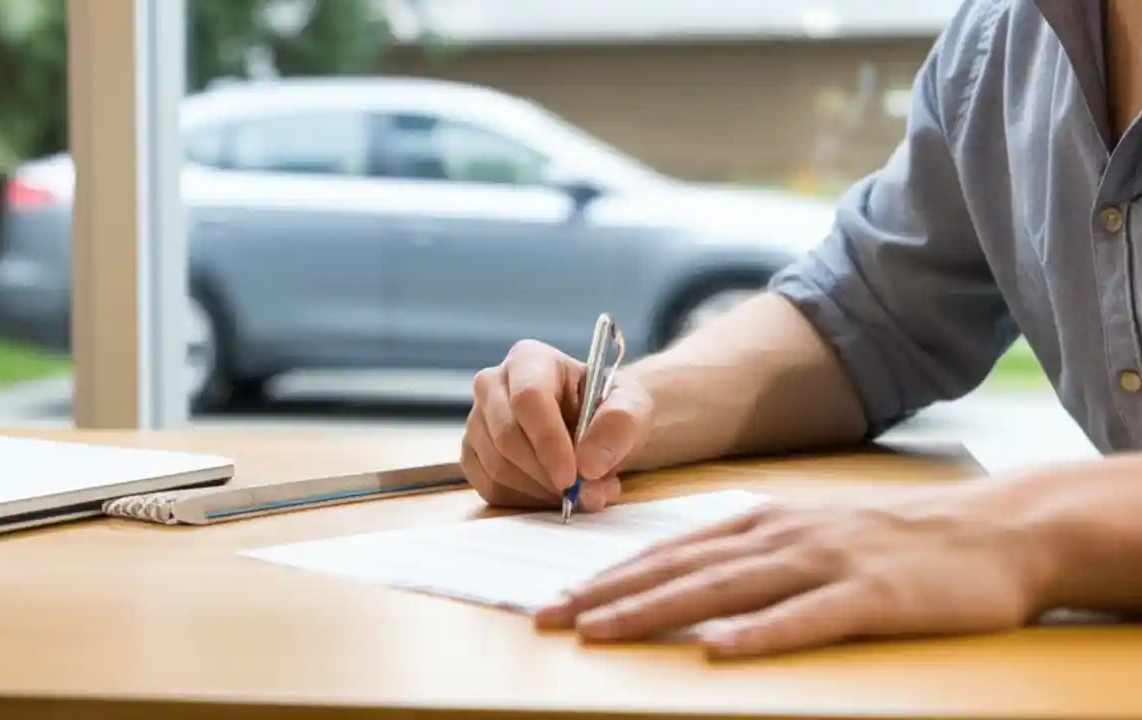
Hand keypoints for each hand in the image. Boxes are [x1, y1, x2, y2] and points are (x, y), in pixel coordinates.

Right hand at [461, 339, 653, 510]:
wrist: (595, 427)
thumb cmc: (609, 410)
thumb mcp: (631, 407)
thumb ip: (619, 425)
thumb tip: (587, 465)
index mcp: (529, 359)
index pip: (528, 398)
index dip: (548, 441)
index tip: (572, 477)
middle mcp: (493, 384)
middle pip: (506, 436)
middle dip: (546, 473)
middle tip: (581, 492)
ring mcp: (477, 420)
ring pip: (497, 466)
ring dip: (541, 490)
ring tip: (578, 490)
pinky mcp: (472, 453)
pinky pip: (490, 487)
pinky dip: (525, 500)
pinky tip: (552, 492)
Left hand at [534, 495, 1053, 655]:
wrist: (998, 528)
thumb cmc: (899, 538)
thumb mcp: (814, 530)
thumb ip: (755, 548)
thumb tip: (691, 576)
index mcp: (765, 521)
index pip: (671, 551)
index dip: (611, 575)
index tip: (561, 599)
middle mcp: (782, 536)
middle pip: (679, 569)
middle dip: (608, 595)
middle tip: (549, 619)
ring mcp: (824, 562)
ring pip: (722, 590)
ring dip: (654, 611)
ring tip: (600, 633)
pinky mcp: (870, 595)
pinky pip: (804, 619)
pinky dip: (757, 635)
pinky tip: (716, 652)